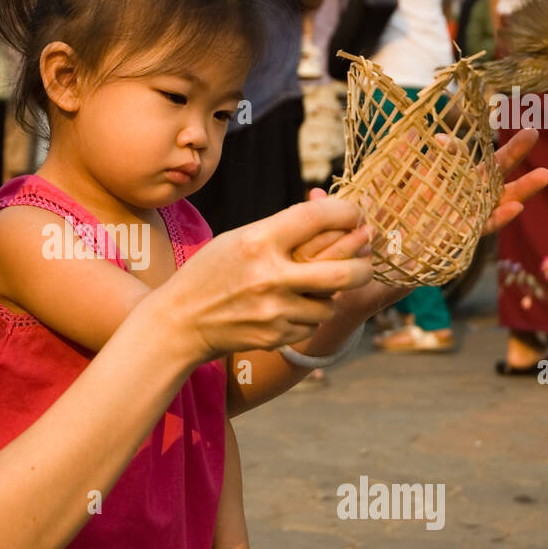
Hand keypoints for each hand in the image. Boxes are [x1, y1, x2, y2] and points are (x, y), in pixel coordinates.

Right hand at [160, 197, 373, 359]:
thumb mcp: (238, 239)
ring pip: (330, 303)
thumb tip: (333, 215)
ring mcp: (274, 311)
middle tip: (367, 260)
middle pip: (343, 272)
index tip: (356, 214)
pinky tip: (289, 309)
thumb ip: (281, 229)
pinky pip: (312, 325)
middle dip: (364, 266)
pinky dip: (308, 317)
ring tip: (311, 288)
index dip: (346, 212)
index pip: (316, 218)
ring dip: (328, 296)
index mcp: (258, 241)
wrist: (180, 322)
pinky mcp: (275, 336)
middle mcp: (269, 276)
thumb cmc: (211, 272)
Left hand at [328, 127, 547, 318]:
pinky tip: (516, 208)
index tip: (441, 138)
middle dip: (503, 158)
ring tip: (545, 172)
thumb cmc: (344, 251)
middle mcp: (433, 212)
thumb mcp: (342, 222)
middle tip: (532, 132)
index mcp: (412, 197)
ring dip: (514, 190)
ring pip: (484, 206)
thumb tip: (321, 186)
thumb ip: (337, 204)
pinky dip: (493, 222)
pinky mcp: (445, 255)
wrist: (341, 293)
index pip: (438, 166)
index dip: (447, 151)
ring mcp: (443, 232)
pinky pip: (473, 237)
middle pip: (475, 180)